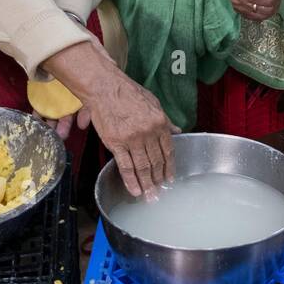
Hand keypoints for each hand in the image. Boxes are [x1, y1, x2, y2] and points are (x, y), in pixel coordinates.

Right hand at [43, 41, 177, 196]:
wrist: (105, 87)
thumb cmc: (128, 92)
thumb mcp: (153, 102)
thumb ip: (166, 119)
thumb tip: (178, 130)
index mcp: (159, 123)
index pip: (168, 150)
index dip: (170, 166)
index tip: (170, 177)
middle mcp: (148, 132)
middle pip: (156, 161)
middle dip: (159, 179)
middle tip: (161, 192)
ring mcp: (132, 139)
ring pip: (143, 166)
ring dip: (147, 184)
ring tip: (150, 196)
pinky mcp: (116, 143)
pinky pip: (125, 166)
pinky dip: (131, 180)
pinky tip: (136, 190)